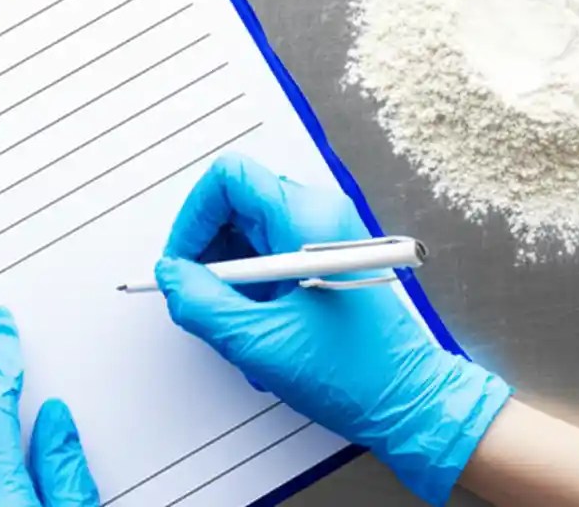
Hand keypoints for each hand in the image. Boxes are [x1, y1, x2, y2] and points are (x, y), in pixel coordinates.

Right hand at [153, 152, 511, 506]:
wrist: (408, 400)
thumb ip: (201, 304)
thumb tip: (170, 277)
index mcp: (306, 221)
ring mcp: (323, 235)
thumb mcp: (259, 342)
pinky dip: (250, 285)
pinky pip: (268, 252)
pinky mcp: (324, 257)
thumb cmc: (354, 372)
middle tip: (201, 294)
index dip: (193, 216)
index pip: (228, 178)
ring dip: (228, 274)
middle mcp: (318, 215)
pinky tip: (258, 323)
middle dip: (208, 251)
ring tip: (237, 319)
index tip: (183, 261)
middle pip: (235, 203)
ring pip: (248, 231)